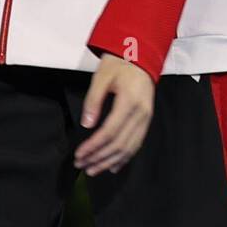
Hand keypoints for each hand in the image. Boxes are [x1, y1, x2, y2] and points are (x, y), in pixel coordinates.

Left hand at [74, 53, 155, 175]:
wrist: (141, 57)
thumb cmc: (119, 64)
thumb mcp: (102, 77)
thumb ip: (93, 100)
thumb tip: (86, 125)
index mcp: (130, 101)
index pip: (110, 131)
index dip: (93, 146)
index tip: (79, 154)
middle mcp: (141, 113)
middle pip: (119, 144)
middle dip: (99, 157)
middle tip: (82, 164)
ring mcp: (147, 118)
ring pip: (129, 148)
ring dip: (109, 161)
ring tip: (93, 169)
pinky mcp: (147, 120)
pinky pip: (137, 144)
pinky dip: (125, 158)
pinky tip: (113, 166)